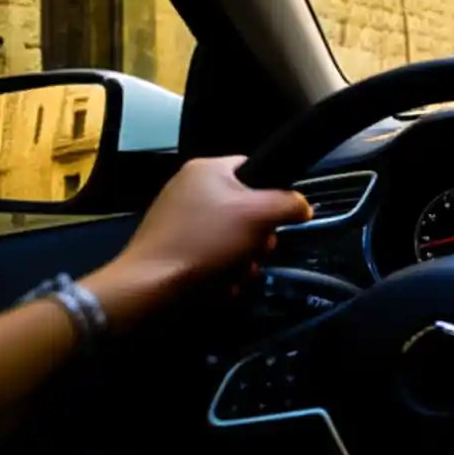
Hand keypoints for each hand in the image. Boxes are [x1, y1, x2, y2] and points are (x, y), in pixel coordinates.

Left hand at [82, 156, 310, 330]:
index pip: (254, 168)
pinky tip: (220, 283)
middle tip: (256, 249)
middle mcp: (190, 189)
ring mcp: (180, 220)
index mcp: (206, 170)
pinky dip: (221, 270)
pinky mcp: (174, 249)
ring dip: (243, 258)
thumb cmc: (206, 241)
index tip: (277, 217)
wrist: (150, 287)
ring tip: (236, 272)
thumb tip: (302, 206)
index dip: (273, 192)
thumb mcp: (258, 215)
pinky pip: (212, 254)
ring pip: (232, 236)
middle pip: (246, 207)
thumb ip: (289, 204)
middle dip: (258, 236)